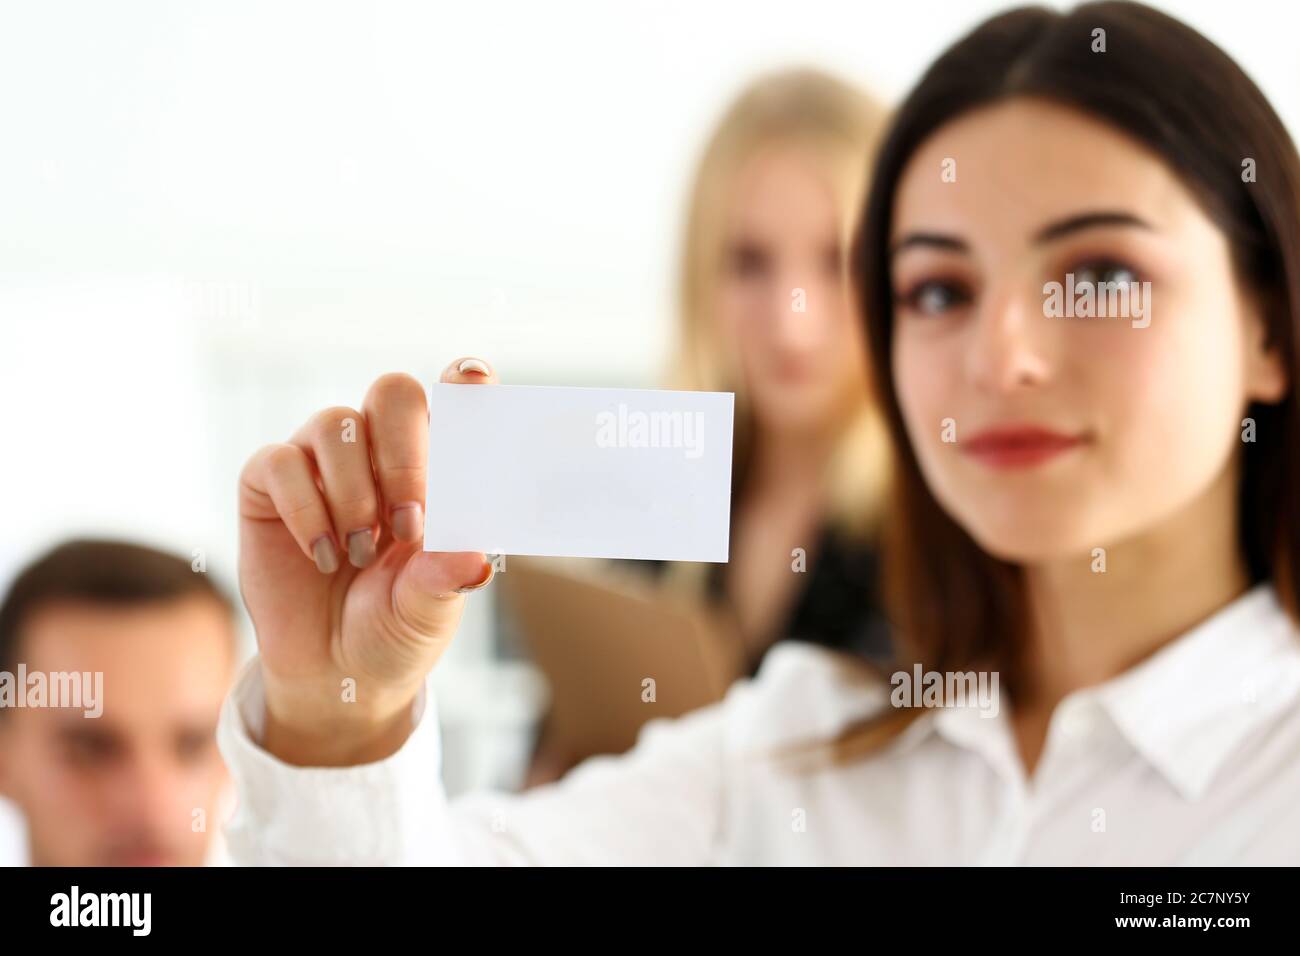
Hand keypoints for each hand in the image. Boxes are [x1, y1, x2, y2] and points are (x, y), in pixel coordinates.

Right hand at [237, 358, 498, 764]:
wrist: (334, 671)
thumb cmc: (395, 627)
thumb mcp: (429, 610)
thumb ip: (446, 578)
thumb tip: (477, 559)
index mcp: (437, 469)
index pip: (455, 402)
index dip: (465, 382)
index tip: (470, 380)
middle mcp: (381, 452)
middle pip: (393, 392)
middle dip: (404, 453)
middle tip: (410, 522)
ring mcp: (324, 463)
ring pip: (336, 424)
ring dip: (354, 493)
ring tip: (362, 553)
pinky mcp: (269, 484)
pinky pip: (282, 461)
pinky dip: (306, 510)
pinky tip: (323, 555)